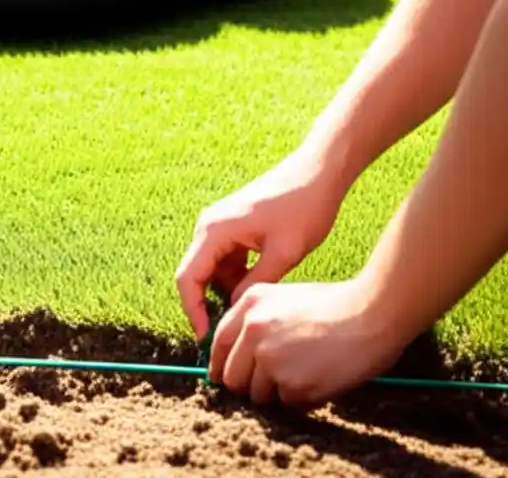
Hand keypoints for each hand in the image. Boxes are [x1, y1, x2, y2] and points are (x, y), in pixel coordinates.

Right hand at [176, 148, 348, 339]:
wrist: (319, 171)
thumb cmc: (304, 206)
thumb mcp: (284, 253)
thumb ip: (255, 284)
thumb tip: (234, 311)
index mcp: (215, 230)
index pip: (187, 278)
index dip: (192, 310)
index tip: (205, 335)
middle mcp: (209, 225)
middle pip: (195, 274)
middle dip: (208, 302)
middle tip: (230, 328)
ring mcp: (220, 224)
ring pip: (211, 268)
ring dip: (226, 288)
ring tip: (253, 307)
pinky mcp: (233, 225)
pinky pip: (225, 258)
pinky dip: (237, 275)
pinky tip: (261, 285)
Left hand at [208, 280, 406, 406]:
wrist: (374, 313)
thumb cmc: (336, 304)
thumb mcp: (285, 296)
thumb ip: (256, 319)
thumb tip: (237, 355)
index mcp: (249, 304)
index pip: (218, 344)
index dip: (220, 365)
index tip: (224, 377)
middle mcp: (253, 330)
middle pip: (232, 378)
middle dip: (249, 386)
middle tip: (273, 384)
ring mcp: (270, 359)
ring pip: (258, 396)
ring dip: (277, 394)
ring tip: (306, 374)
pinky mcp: (292, 384)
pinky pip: (287, 405)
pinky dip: (302, 400)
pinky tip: (321, 380)